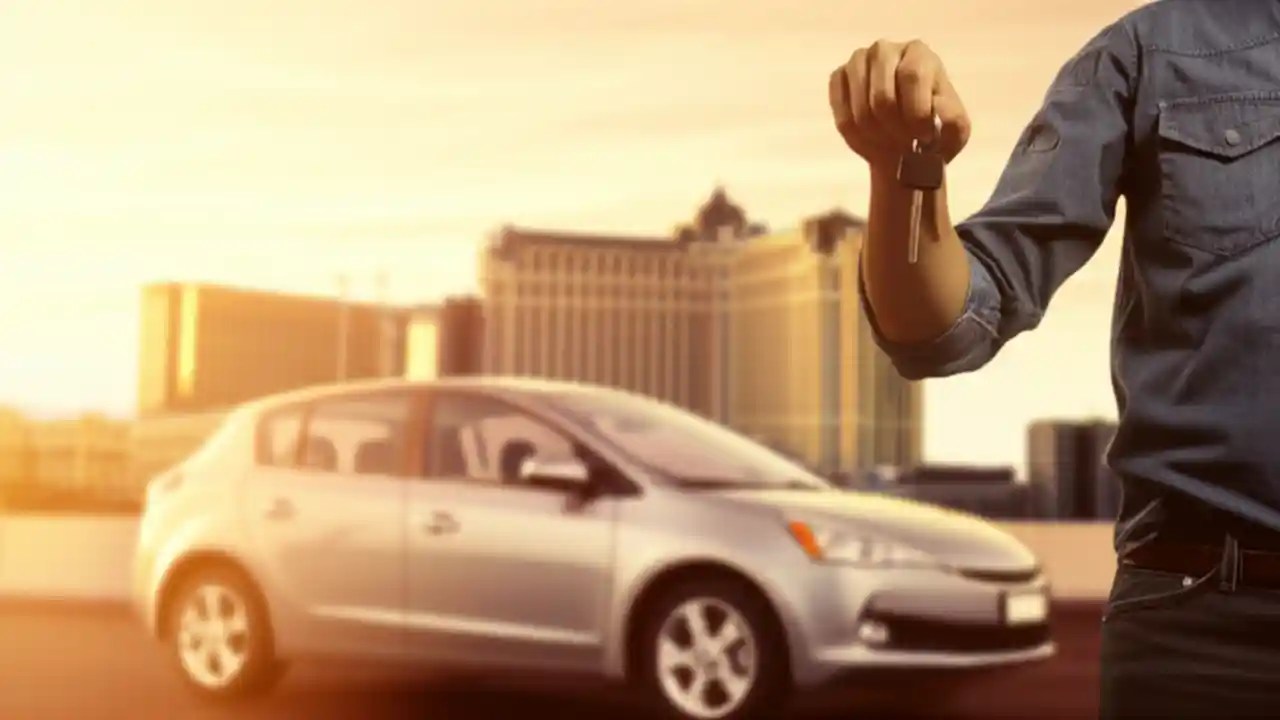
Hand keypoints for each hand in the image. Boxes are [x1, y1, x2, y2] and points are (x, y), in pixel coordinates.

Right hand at [828, 39, 970, 171]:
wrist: (905, 137)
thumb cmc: (933, 127)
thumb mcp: (954, 130)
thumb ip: (952, 122)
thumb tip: (936, 112)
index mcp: (918, 53)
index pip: (912, 77)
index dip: (916, 114)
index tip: (923, 138)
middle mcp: (885, 50)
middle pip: (882, 98)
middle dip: (895, 131)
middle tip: (905, 145)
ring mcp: (857, 63)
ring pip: (860, 112)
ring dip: (877, 139)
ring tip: (890, 145)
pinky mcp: (838, 79)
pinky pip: (843, 118)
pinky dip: (857, 140)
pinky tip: (872, 142)